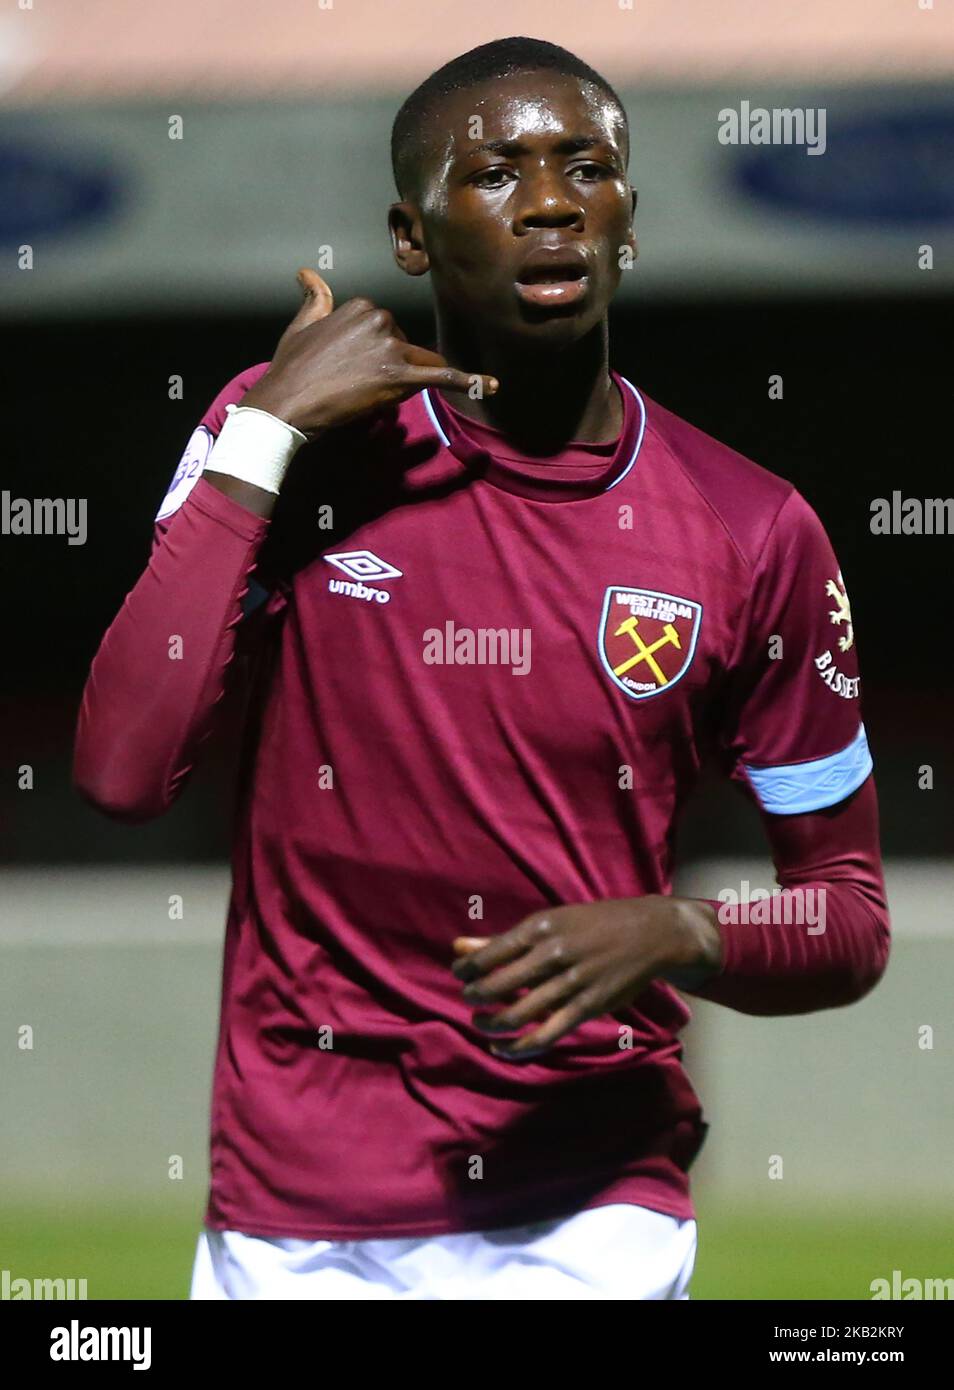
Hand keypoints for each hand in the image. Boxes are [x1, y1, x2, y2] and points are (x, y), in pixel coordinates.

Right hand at [239, 268, 497, 434]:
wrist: (287, 403)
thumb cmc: (292, 368)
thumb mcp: (301, 325)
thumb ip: (314, 298)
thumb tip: (307, 272)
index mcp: (361, 306)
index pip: (388, 328)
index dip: (376, 352)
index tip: (353, 367)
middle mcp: (381, 320)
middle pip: (406, 345)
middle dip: (392, 364)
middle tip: (356, 385)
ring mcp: (392, 348)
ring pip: (419, 362)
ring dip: (406, 378)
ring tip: (371, 393)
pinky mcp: (400, 378)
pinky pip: (443, 376)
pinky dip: (470, 381)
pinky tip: (490, 386)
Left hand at [451, 897, 721, 1060]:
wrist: (648, 933)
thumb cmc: (591, 925)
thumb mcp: (548, 923)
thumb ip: (502, 940)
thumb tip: (457, 946)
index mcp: (540, 928)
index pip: (489, 954)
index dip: (467, 968)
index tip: (460, 974)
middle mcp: (552, 955)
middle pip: (498, 986)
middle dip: (475, 996)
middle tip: (469, 999)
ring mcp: (571, 984)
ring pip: (517, 1014)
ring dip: (490, 1023)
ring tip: (480, 1021)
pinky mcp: (586, 1008)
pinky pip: (545, 1036)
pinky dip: (517, 1048)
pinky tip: (501, 1048)